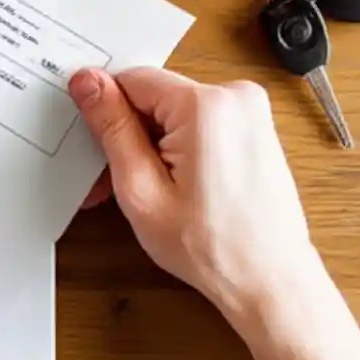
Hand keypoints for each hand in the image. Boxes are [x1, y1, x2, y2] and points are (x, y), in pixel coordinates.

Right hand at [68, 67, 322, 314]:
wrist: (271, 280)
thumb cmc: (213, 248)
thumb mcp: (141, 189)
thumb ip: (112, 128)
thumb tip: (88, 82)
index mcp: (206, 105)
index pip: (132, 79)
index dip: (106, 112)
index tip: (97, 148)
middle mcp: (236, 97)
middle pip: (154, 97)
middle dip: (127, 136)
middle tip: (111, 184)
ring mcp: (251, 112)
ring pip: (174, 113)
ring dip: (150, 147)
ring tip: (142, 194)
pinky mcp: (255, 128)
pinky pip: (199, 125)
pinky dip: (177, 150)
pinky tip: (169, 188)